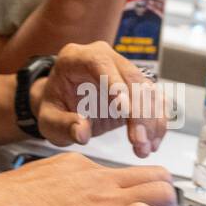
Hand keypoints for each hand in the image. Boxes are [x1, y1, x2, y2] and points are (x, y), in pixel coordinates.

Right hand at [0, 153, 176, 205]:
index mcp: (86, 170)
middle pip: (158, 174)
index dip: (142, 190)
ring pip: (162, 191)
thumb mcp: (43, 180)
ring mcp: (107, 202)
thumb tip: (65, 200)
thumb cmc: (10, 203)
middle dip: (166, 199)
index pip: (129, 172)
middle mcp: (102, 181)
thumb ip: (62, 188)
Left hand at [35, 41, 167, 157]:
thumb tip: (82, 132)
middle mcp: (104, 58)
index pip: (100, 62)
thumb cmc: (54, 106)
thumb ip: (62, 124)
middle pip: (130, 78)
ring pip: (148, 90)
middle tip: (138, 141)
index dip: (115, 84)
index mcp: (77, 57)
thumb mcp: (48, 119)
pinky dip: (157, 123)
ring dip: (151, 121)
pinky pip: (155, 101)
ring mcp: (123, 70)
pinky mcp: (137, 86)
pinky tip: (152, 143)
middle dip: (139, 112)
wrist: (63, 104)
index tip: (124, 111)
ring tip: (144, 148)